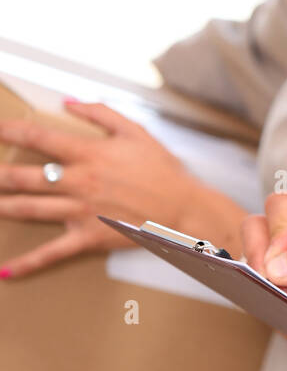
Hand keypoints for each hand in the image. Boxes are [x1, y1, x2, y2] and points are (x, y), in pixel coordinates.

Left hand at [0, 100, 207, 277]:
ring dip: (1, 206)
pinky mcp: (87, 238)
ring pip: (29, 209)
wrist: (184, 209)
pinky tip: (6, 269)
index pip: (40, 138)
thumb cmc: (163, 170)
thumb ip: (100, 113)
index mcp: (89, 154)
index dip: (12, 130)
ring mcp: (80, 212)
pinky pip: (51, 253)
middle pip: (24, 177)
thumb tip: (69, 101)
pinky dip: (27, 263)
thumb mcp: (135, 131)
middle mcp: (79, 182)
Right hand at [242, 191, 286, 349]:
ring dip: (264, 279)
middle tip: (278, 280)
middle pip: (259, 228)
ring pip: (254, 259)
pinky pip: (261, 289)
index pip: (284, 207)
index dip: (279, 230)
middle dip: (262, 254)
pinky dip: (266, 297)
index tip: (283, 259)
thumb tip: (277, 265)